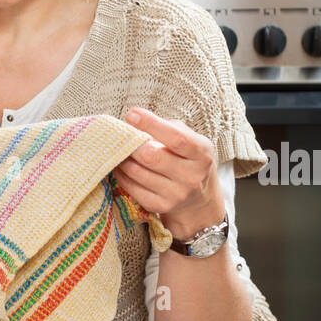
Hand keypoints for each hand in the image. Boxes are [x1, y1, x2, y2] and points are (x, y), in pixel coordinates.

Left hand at [114, 108, 224, 239]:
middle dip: (132, 144)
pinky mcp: (161, 206)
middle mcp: (191, 176)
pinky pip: (133, 188)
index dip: (152, 124)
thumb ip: (169, 129)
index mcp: (202, 154)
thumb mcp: (191, 142)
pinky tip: (121, 167)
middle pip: (152, 157)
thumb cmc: (189, 162)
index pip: (176, 138)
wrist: (198, 201)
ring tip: (119, 150)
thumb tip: (137, 122)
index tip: (132, 114)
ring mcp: (176, 194)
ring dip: (123, 159)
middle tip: (122, 135)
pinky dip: (122, 175)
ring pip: (138, 172)